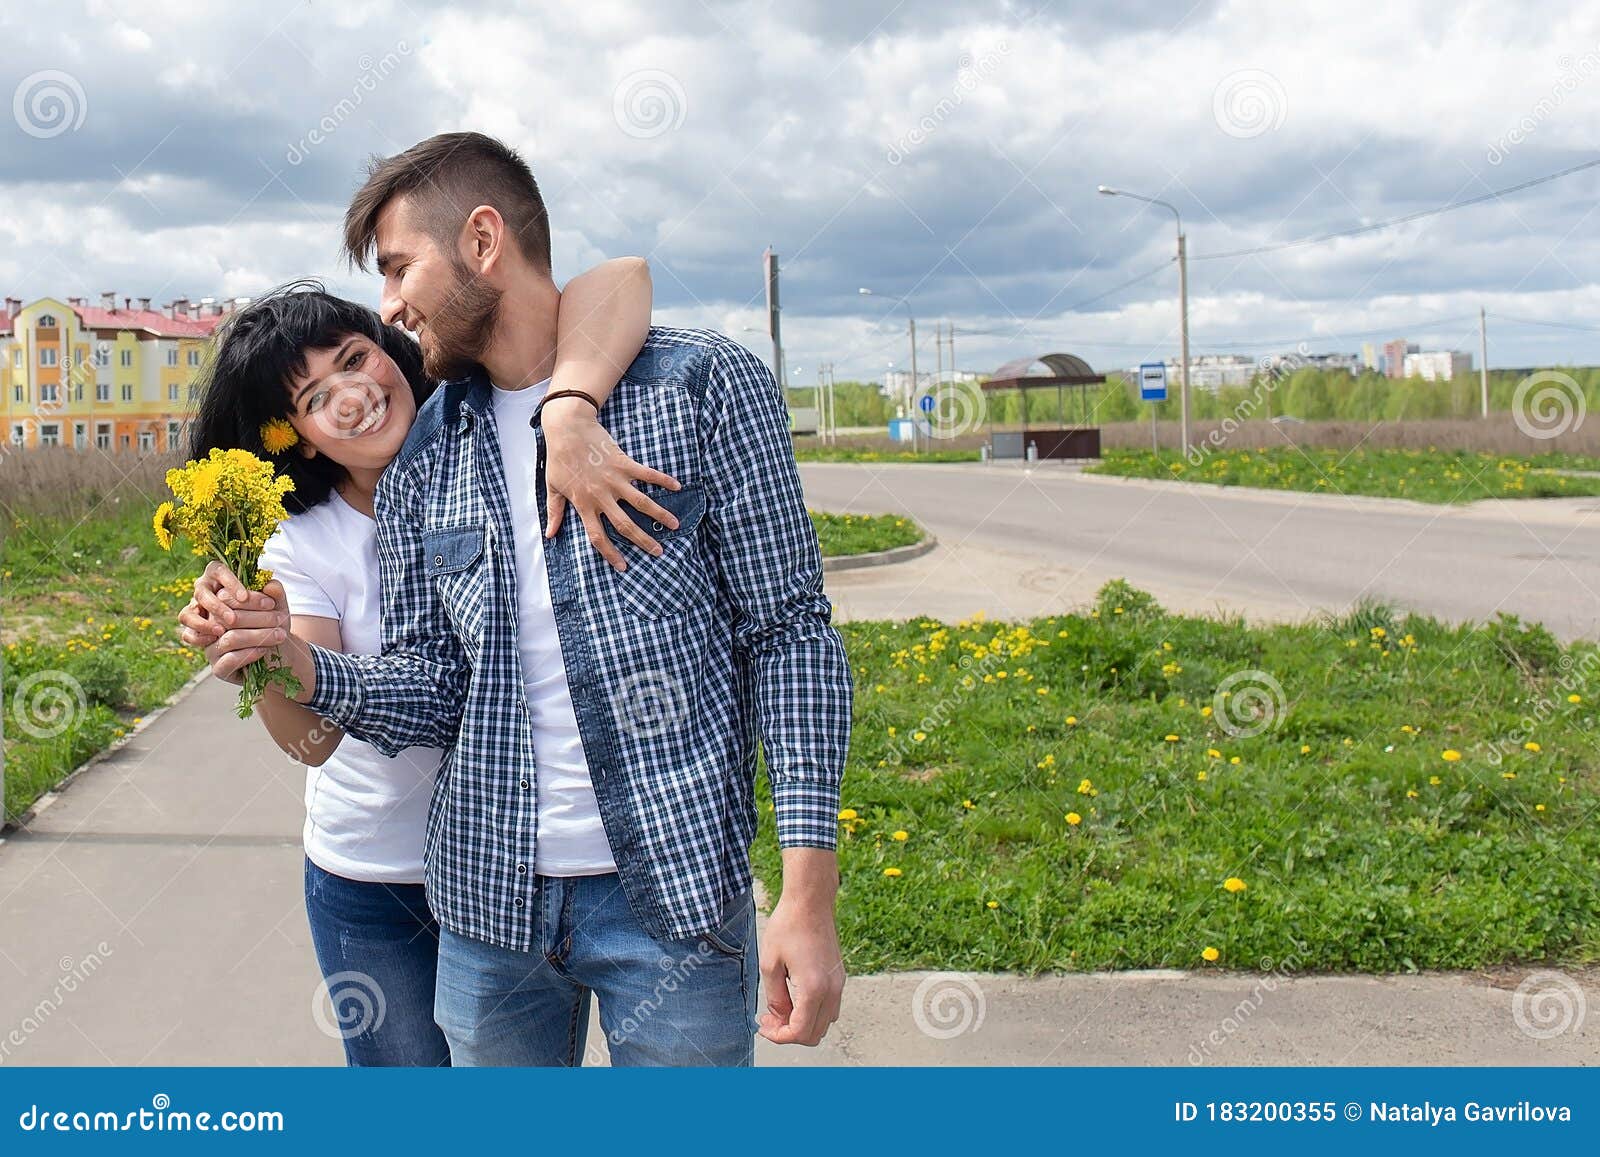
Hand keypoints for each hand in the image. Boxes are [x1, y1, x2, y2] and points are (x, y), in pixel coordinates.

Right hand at [178, 561, 288, 684]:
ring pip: (230, 639)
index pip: (224, 597)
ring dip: (258, 636)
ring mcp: (211, 648)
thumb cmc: (273, 624)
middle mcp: (209, 627)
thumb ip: (274, 593)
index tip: (271, 603)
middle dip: (258, 618)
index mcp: (217, 606)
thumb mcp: (277, 606)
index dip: (249, 599)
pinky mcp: (218, 668)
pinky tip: (264, 649)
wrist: (280, 654)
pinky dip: (250, 653)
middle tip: (281, 619)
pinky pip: (229, 660)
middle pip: (226, 618)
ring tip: (279, 635)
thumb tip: (270, 585)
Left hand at [541, 397, 683, 573]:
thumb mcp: (553, 487)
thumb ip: (554, 512)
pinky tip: (677, 486)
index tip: (623, 566)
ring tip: (675, 525)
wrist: (567, 428)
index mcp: (584, 504)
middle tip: (658, 552)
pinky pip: (647, 475)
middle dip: (643, 541)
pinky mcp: (624, 463)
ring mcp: (615, 480)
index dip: (610, 554)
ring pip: (642, 503)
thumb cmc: (558, 458)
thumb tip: (549, 535)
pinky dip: (663, 480)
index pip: (598, 536)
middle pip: (625, 525)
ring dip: (660, 515)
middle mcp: (602, 496)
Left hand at [758, 856, 844, 1045]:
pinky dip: (813, 1012)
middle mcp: (832, 990)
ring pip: (824, 1023)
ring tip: (780, 1009)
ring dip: (803, 1024)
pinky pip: (829, 1008)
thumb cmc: (788, 926)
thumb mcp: (770, 964)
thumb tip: (778, 1018)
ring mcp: (838, 984)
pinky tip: (794, 998)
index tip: (764, 1026)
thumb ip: (775, 997)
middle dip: (789, 1033)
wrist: (810, 902)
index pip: (800, 1032)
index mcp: (813, 988)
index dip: (779, 1036)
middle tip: (769, 1019)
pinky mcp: (839, 977)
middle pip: (814, 1034)